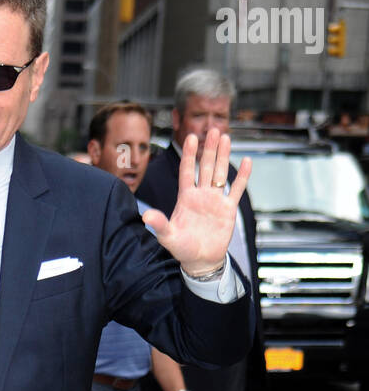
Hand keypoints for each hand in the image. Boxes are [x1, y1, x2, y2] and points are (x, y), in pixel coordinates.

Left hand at [142, 128, 251, 274]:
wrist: (200, 260)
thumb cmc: (182, 248)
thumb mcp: (168, 236)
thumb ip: (159, 224)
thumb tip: (145, 215)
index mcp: (185, 197)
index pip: (187, 171)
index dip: (189, 155)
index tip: (191, 137)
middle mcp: (200, 195)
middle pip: (205, 167)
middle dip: (209, 149)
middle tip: (213, 130)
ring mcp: (215, 200)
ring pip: (220, 173)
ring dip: (223, 156)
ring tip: (225, 137)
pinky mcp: (227, 208)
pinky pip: (236, 189)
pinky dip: (241, 176)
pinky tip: (246, 161)